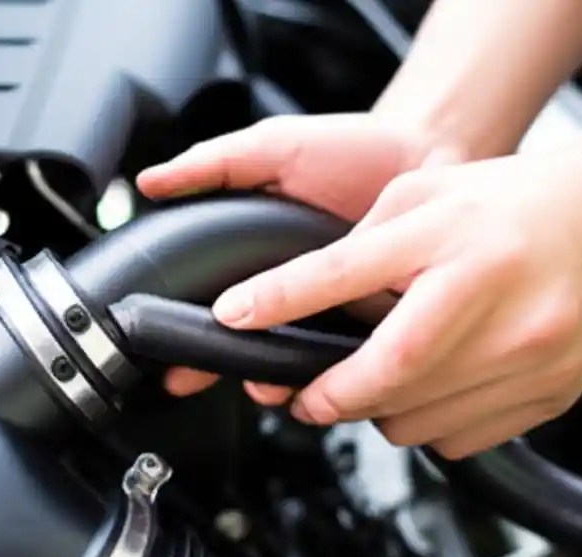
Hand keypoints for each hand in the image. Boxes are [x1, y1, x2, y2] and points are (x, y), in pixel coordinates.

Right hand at [136, 113, 466, 401]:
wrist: (430, 150)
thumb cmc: (352, 147)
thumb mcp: (274, 147)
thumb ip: (214, 165)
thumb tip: (150, 182)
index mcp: (256, 256)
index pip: (207, 305)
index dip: (183, 333)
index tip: (170, 360)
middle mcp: (291, 291)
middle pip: (243, 343)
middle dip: (222, 367)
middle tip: (203, 379)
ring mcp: (331, 310)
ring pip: (293, 358)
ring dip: (276, 377)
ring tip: (267, 383)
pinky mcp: (376, 322)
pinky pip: (350, 356)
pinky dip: (338, 370)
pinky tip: (326, 374)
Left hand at [204, 148, 581, 457]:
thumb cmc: (521, 202)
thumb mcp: (431, 196)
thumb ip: (369, 245)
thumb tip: (306, 299)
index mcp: (453, 239)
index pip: (344, 275)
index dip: (280, 301)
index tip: (235, 320)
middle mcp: (493, 300)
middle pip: (380, 376)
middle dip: (327, 395)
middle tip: (304, 394)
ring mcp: (529, 354)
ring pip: (413, 421)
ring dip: (377, 412)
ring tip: (379, 382)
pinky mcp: (551, 394)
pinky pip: (458, 439)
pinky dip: (427, 425)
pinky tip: (435, 388)